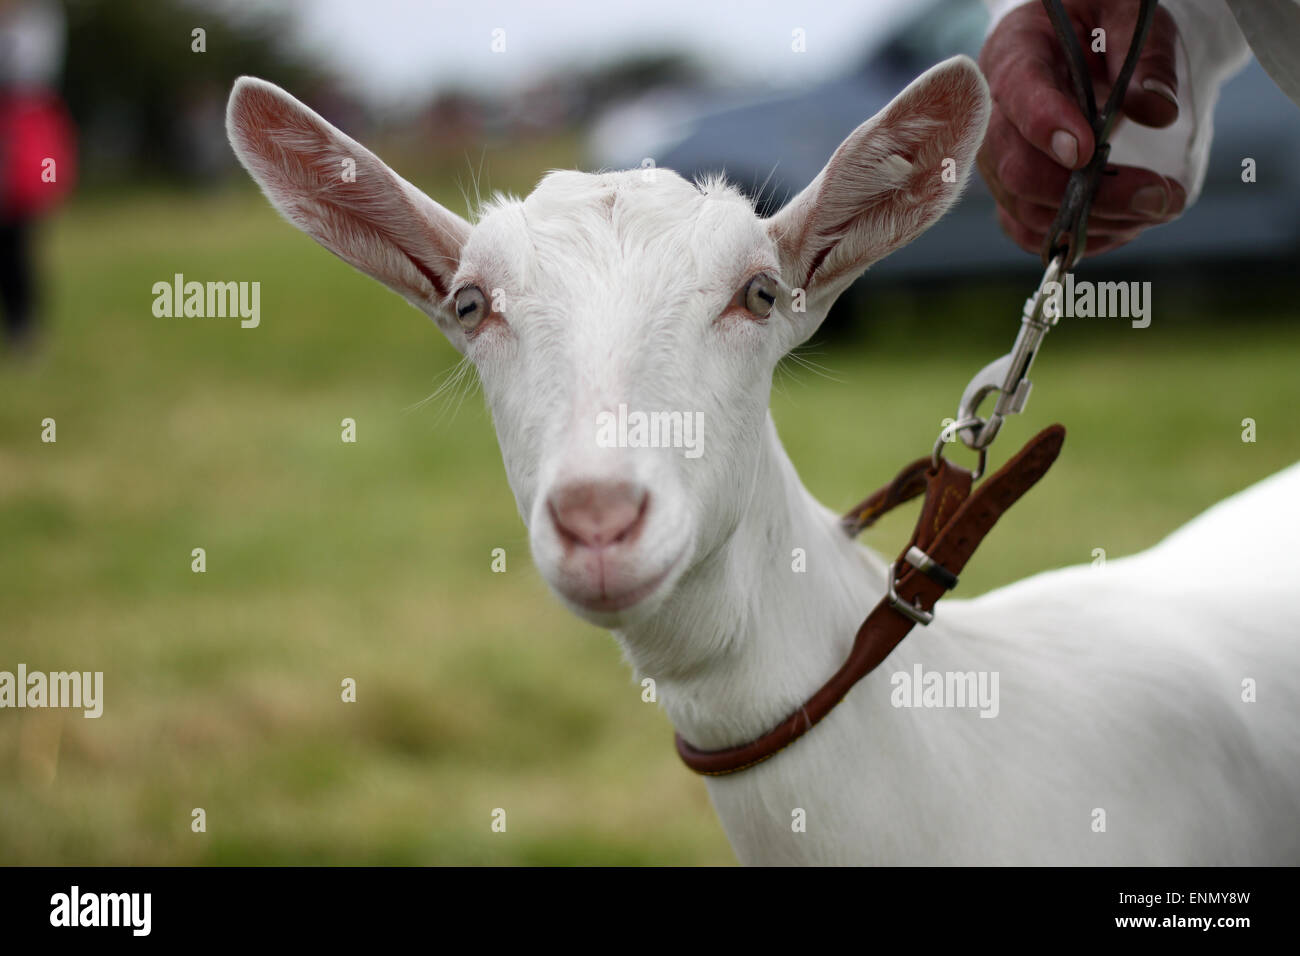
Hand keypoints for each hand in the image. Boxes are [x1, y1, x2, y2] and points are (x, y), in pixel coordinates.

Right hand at [978, 0, 1186, 257]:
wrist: (1076, 42)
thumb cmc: (1098, 22)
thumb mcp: (1128, 13)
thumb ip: (1144, 53)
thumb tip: (1157, 110)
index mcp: (1015, 52)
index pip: (1018, 94)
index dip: (1046, 127)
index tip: (1086, 153)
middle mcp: (993, 114)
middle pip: (1018, 169)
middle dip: (1087, 194)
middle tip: (1157, 195)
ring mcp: (998, 159)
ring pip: (1026, 210)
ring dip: (1093, 223)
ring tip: (1157, 208)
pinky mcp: (1012, 191)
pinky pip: (1029, 230)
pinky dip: (1075, 239)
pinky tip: (1124, 226)